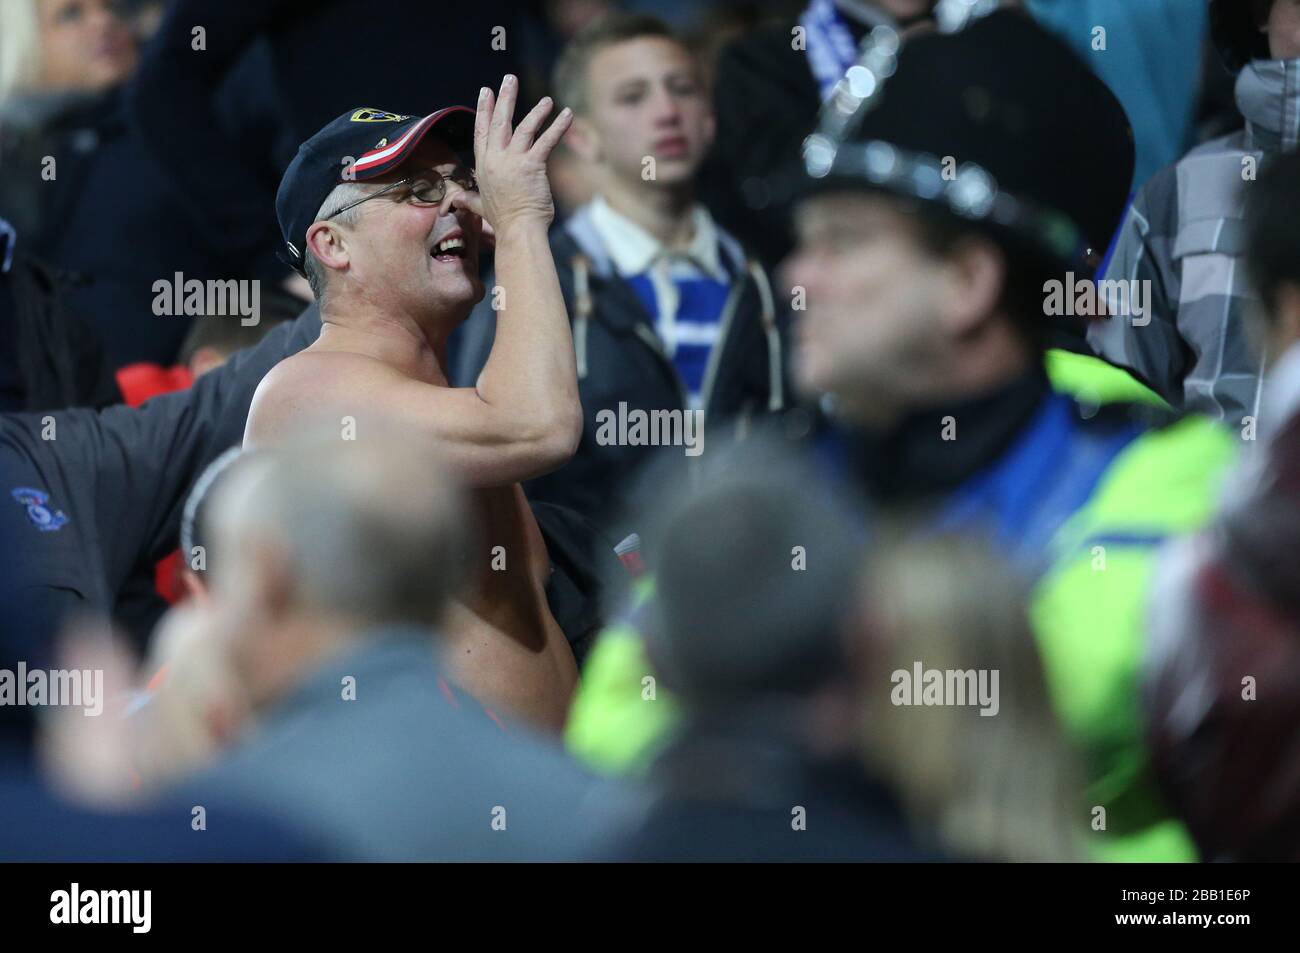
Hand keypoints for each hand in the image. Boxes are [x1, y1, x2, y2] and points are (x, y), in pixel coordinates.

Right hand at [451, 75, 571, 235]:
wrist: (518, 230)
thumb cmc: (502, 221)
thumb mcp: (480, 206)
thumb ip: (468, 199)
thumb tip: (455, 200)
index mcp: (484, 165)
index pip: (482, 131)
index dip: (483, 110)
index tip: (485, 92)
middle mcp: (495, 158)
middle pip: (499, 121)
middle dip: (504, 97)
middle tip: (509, 78)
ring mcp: (513, 160)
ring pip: (523, 127)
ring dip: (536, 111)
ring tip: (547, 100)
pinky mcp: (532, 164)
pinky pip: (546, 140)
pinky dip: (557, 126)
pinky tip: (567, 114)